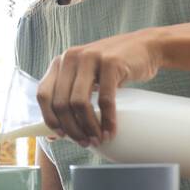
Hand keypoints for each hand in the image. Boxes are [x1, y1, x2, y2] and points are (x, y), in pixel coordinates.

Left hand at [37, 28, 160, 145]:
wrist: (146, 47)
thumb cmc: (114, 69)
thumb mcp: (88, 77)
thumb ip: (71, 97)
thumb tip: (54, 136)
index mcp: (61, 62)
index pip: (43, 94)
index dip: (50, 118)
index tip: (62, 135)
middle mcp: (71, 57)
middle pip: (61, 103)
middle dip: (72, 129)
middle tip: (85, 142)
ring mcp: (90, 58)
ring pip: (79, 103)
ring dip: (88, 127)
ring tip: (97, 139)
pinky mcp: (111, 63)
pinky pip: (104, 100)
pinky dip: (107, 120)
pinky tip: (110, 131)